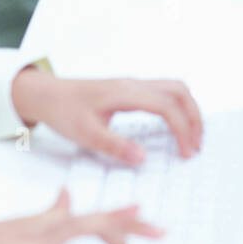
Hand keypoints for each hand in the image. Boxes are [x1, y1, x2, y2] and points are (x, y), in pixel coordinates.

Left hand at [10, 71, 202, 162]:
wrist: (46, 94)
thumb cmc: (63, 111)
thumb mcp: (85, 133)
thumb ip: (114, 146)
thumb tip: (143, 158)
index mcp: (125, 93)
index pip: (166, 106)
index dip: (182, 129)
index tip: (187, 153)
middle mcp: (132, 84)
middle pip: (179, 91)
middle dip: (194, 117)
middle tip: (197, 145)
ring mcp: (132, 84)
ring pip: (173, 88)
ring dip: (188, 110)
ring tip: (192, 137)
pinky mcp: (129, 89)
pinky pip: (163, 92)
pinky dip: (177, 107)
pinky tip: (175, 126)